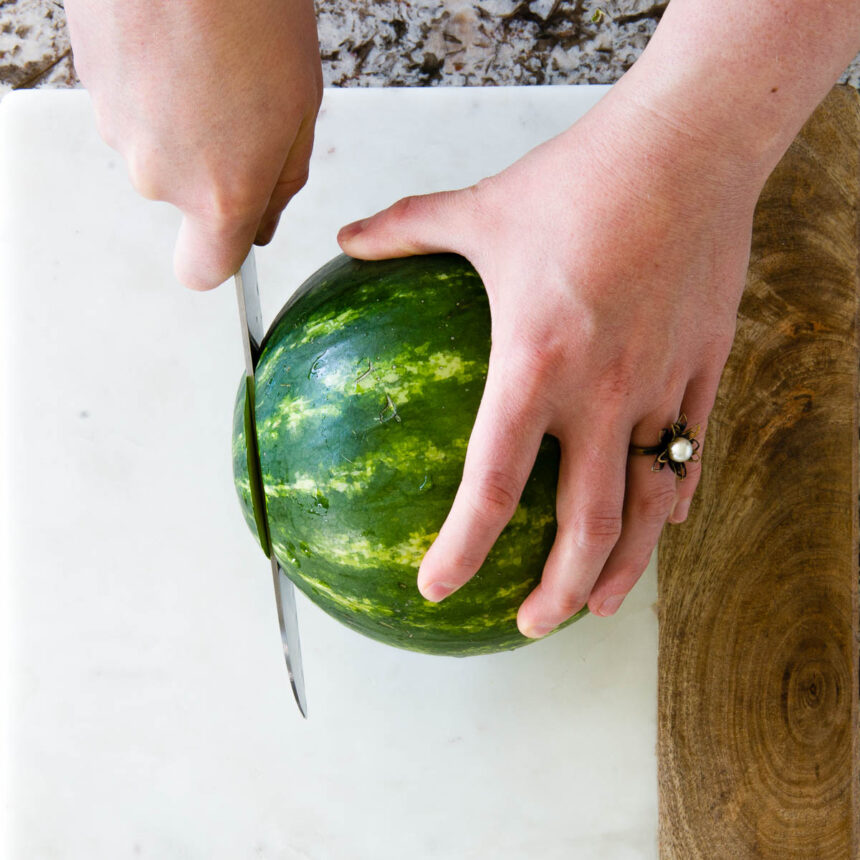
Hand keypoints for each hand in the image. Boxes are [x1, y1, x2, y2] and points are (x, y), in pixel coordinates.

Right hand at [65, 0, 322, 289]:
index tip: (235, 230)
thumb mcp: (302, 108)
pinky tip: (177, 45)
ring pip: (159, 148)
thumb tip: (264, 221)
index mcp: (220, 195)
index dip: (221, 255)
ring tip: (211, 61)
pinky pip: (132, 107)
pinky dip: (154, 87)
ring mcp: (118, 132)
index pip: (205, 270)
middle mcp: (160, 178)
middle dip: (216, 163)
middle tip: (244, 102)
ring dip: (185, 120)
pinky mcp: (91, 88)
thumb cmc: (250, 9)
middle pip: (187, 198)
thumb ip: (282, 181)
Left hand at [337, 89, 764, 636]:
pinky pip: (691, 451)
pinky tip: (662, 522)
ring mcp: (662, 385)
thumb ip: (407, 231)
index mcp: (537, 363)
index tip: (436, 586)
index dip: (461, 548)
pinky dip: (674, 496)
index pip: (493, 485)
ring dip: (624, 566)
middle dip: (557, 589)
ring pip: (650, 505)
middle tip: (531, 623)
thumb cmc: (581, 180)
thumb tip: (349, 241)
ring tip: (597, 605)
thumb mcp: (480, 209)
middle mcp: (604, 391)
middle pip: (585, 523)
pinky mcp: (705, 367)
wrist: (687, 146)